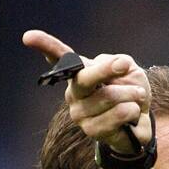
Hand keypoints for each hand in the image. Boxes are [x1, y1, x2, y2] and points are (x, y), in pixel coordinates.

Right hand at [23, 30, 151, 152]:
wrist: (140, 123)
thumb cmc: (130, 92)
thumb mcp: (128, 70)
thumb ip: (118, 64)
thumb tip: (114, 65)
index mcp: (79, 74)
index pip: (60, 58)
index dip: (45, 46)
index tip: (28, 37)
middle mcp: (74, 93)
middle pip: (84, 79)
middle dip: (106, 69)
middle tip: (124, 64)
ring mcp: (80, 114)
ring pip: (108, 96)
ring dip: (130, 94)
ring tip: (137, 96)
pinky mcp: (92, 131)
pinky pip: (117, 114)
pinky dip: (133, 110)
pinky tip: (132, 113)